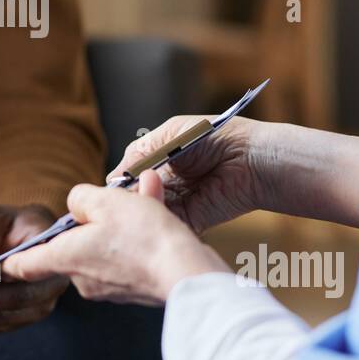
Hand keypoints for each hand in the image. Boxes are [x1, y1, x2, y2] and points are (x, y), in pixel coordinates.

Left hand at [2, 172, 228, 305]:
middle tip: (110, 202)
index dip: (8, 259)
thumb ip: (81, 198)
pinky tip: (158, 215)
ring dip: (118, 225)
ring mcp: (108, 288)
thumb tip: (78, 206)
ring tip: (145, 199)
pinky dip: (137, 238)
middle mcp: (82, 279)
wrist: (187, 273)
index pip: (22, 265)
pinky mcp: (134, 290)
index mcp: (65, 257)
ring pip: (104, 248)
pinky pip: (127, 257)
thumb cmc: (143, 237)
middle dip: (87, 223)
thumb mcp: (106, 200)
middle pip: (70, 248)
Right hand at [111, 115, 264, 233]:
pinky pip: (168, 223)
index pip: (127, 175)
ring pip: (149, 211)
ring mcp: (178, 202)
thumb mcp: (170, 135)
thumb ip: (139, 153)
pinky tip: (153, 216)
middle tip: (124, 200)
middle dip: (127, 200)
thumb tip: (113, 178)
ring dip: (143, 210)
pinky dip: (158, 222)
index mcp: (158, 159)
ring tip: (142, 203)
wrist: (250, 157)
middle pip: (135, 196)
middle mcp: (165, 182)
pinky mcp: (191, 219)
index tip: (108, 191)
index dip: (118, 184)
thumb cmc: (214, 137)